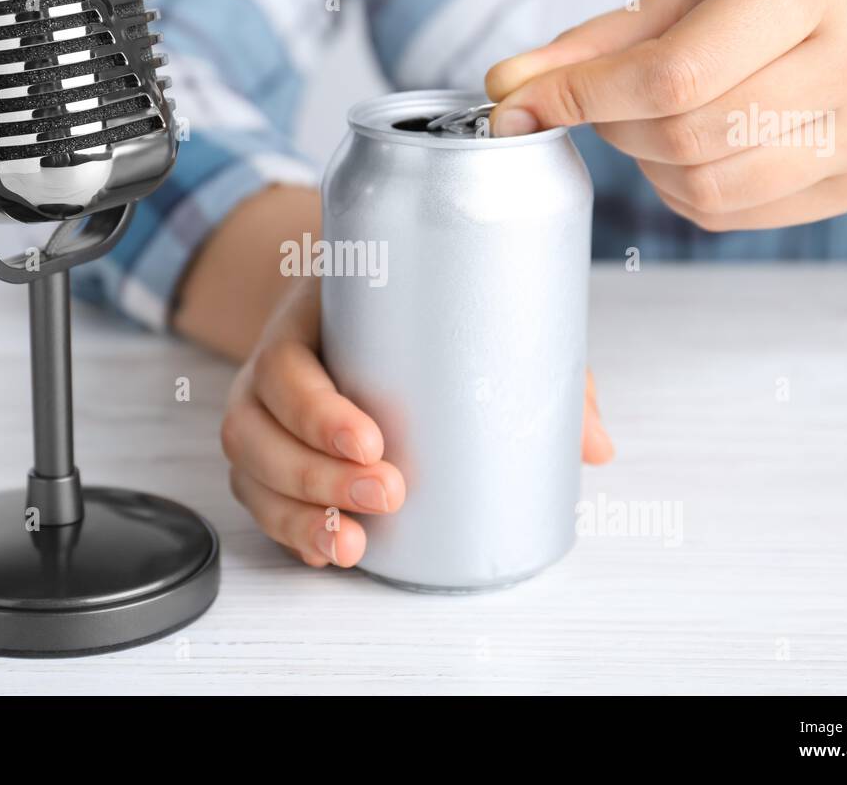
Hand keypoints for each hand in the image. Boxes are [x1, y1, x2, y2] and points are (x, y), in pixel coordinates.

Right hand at [221, 275, 613, 567]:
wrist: (350, 297)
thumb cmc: (408, 305)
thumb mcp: (458, 312)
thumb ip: (528, 365)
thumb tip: (596, 446)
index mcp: (306, 320)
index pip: (285, 364)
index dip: (317, 410)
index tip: (373, 441)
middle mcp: (270, 371)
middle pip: (256, 430)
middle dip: (315, 476)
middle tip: (389, 494)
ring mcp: (262, 417)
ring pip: (250, 472)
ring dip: (298, 515)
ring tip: (355, 543)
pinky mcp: (267, 457)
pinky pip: (258, 499)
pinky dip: (290, 531)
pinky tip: (332, 550)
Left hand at [486, 0, 846, 230]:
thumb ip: (596, 43)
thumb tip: (507, 87)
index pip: (672, 71)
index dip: (582, 98)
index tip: (523, 104)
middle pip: (686, 136)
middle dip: (619, 128)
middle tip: (611, 105)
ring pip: (707, 187)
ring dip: (650, 166)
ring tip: (660, 124)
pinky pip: (730, 215)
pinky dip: (687, 191)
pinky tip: (702, 150)